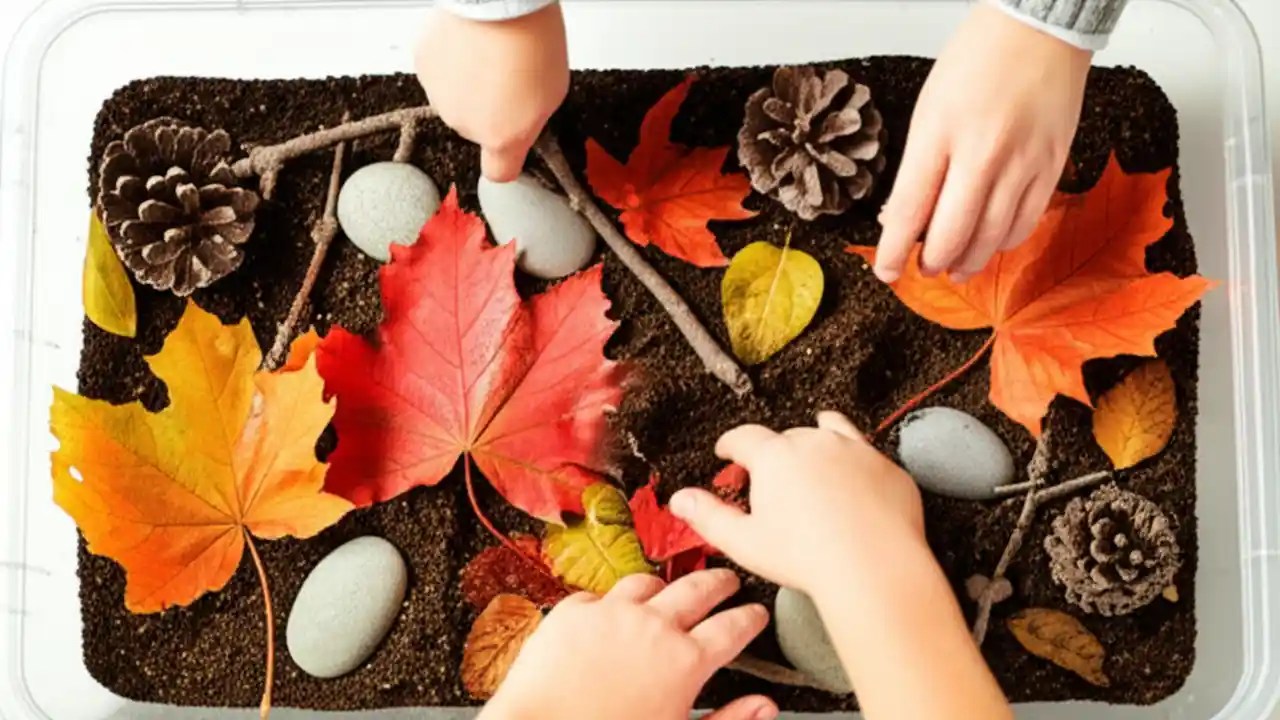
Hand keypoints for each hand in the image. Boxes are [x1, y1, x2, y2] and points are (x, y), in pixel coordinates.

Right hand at [414, 4, 569, 181]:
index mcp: (502, 137)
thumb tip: (516, 127)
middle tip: (509, 75)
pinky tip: (469, 38)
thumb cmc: (532, 38)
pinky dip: (451, 57)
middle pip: (477, 126)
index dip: (505, 160)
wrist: (498, 0)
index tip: (510, 150)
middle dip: (490, 107)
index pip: (498, 172)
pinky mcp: (423, 64)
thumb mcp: (552, 93)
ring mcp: (440, 95)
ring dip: (469, 81)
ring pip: (455, 97)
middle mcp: (465, 124)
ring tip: (490, 51)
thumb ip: (529, 122)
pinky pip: (439, 68)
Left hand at [480, 569, 776, 719]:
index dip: (750, 617)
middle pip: (697, 590)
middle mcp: (652, 627)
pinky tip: (611, 611)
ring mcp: (610, 614)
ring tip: (668, 591)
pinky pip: (600, 596)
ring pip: (647, 584)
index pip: (733, 627)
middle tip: (727, 582)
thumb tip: (765, 706)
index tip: (757, 612)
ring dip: (664, 587)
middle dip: (718, 583)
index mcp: (685, 662)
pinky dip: (612, 602)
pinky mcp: (572, 613)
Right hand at [670, 411, 924, 598]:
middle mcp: (815, 441)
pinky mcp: (887, 467)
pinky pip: (866, 454)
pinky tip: (853, 482)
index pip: (743, 437)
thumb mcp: (744, 542)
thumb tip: (679, 498)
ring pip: (830, 432)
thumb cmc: (804, 557)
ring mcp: (856, 450)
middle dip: (775, 452)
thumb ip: (709, 516)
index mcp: (775, 455)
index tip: (726, 451)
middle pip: (787, 437)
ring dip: (817, 442)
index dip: (731, 444)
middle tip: (771, 477)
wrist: (874, 567)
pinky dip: (854, 463)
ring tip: (813, 457)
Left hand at [874, 2, 1091, 282]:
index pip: (909, 209)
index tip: (886, 271)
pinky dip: (1003, 242)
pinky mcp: (1052, 166)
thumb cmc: (977, 62)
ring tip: (954, 268)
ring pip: (990, 238)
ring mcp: (1022, 162)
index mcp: (939, 133)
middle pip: (951, 234)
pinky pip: (1025, 223)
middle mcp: (982, 152)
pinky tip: (989, 243)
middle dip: (932, 262)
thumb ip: (918, 166)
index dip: (894, 250)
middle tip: (924, 267)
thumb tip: (903, 218)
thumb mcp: (929, 110)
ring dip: (967, 262)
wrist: (1038, 27)